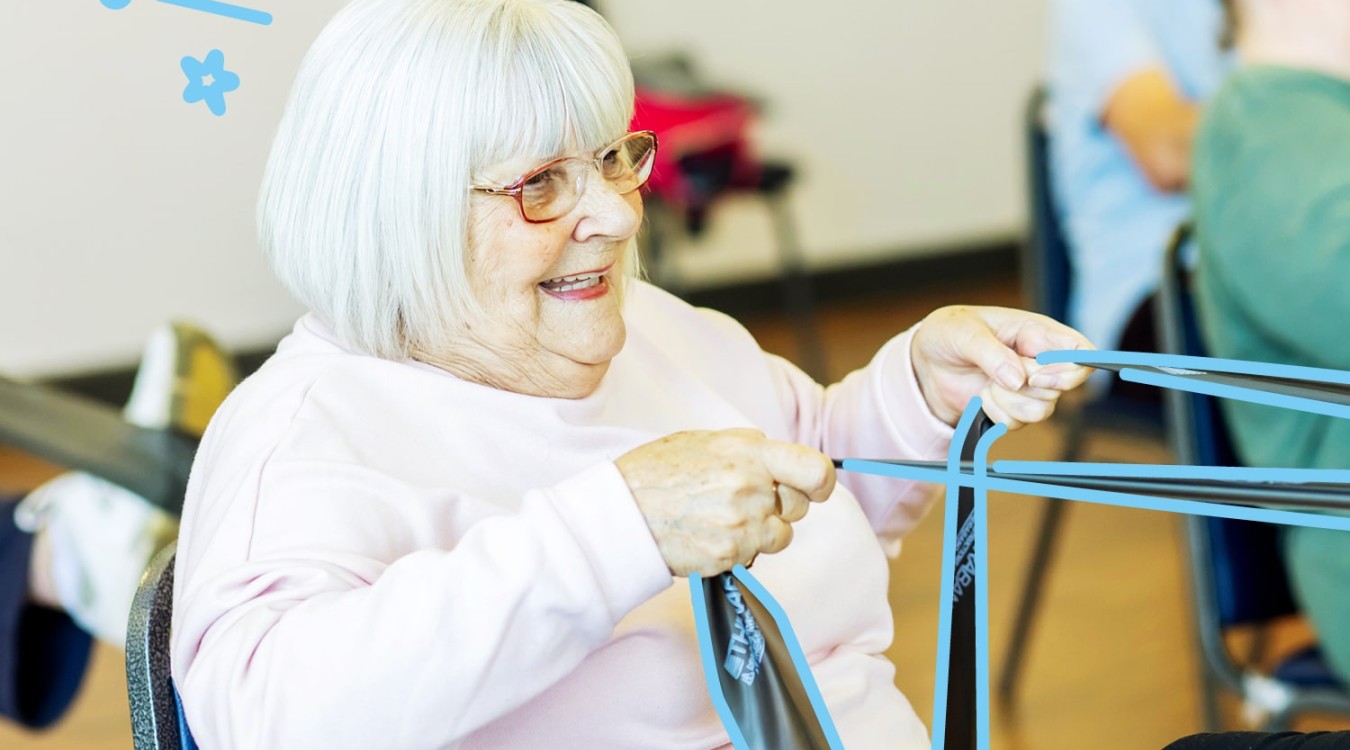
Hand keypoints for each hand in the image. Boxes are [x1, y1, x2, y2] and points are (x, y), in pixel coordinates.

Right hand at [615, 429, 835, 576]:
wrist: (621, 512)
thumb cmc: (657, 472)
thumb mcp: (705, 441)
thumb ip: (749, 448)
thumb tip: (780, 460)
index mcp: (749, 452)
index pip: (815, 470)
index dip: (820, 482)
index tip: (814, 488)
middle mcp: (750, 488)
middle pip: (798, 507)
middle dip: (780, 506)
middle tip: (746, 501)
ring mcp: (741, 526)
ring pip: (779, 536)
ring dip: (760, 532)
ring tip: (723, 519)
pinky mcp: (729, 556)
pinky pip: (752, 557)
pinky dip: (737, 550)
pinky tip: (708, 535)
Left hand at [909, 306, 1093, 428]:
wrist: (925, 363)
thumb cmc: (948, 333)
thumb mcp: (963, 332)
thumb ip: (991, 352)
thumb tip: (1018, 379)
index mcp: (1038, 333)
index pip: (1082, 352)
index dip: (1071, 370)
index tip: (1037, 377)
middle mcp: (1040, 361)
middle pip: (1064, 386)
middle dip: (1027, 387)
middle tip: (998, 377)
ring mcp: (1028, 387)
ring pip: (1042, 410)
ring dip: (1008, 403)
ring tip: (986, 386)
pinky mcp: (1012, 408)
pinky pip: (1016, 424)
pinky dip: (994, 414)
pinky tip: (980, 398)